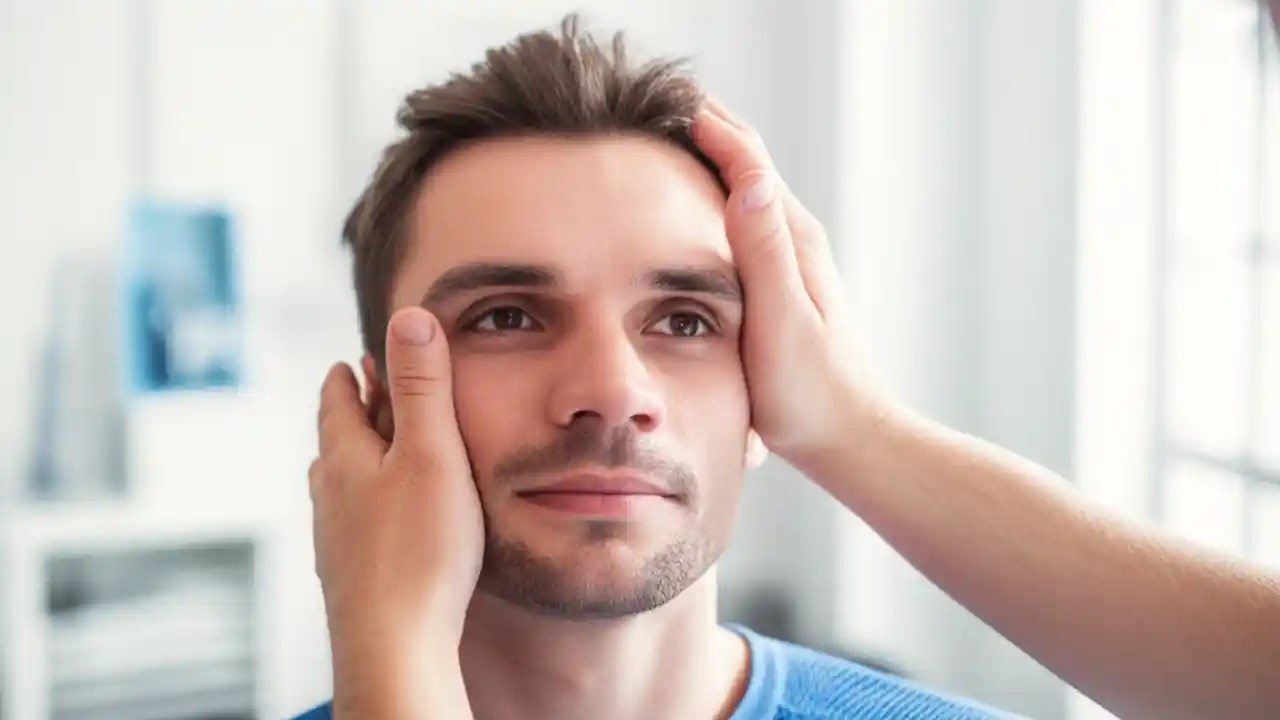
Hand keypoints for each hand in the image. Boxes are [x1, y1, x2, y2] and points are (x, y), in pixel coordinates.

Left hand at [310, 307, 483, 711]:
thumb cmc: (419, 550)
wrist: (393, 645)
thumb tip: (408, 316)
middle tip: (363, 396)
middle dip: (352, 415)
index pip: (336, 403)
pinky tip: (387, 525)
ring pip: (341, 488)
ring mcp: (337, 541)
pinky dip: (370, 506)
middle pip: (335, 443)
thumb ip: (422, 386)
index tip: (349, 359)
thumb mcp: (431, 453)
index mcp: (345, 459)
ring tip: (373, 457)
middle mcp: (331, 497)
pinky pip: (357, 526)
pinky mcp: (353, 576)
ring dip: (358, 463)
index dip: (344, 377)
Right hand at [691, 100, 892, 469]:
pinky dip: (709, 190)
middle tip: (644, 104)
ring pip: (742, 184)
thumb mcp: (781, 324)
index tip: (654, 100)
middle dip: (702, 123)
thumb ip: (765, 254)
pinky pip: (739, 216)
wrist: (848, 434)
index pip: (748, 156)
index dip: (704, 121)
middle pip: (746, 159)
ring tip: (655, 135)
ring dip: (705, 151)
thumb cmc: (810, 392)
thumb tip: (752, 178)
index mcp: (792, 239)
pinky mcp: (779, 278)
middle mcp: (793, 237)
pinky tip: (681, 202)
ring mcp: (787, 256)